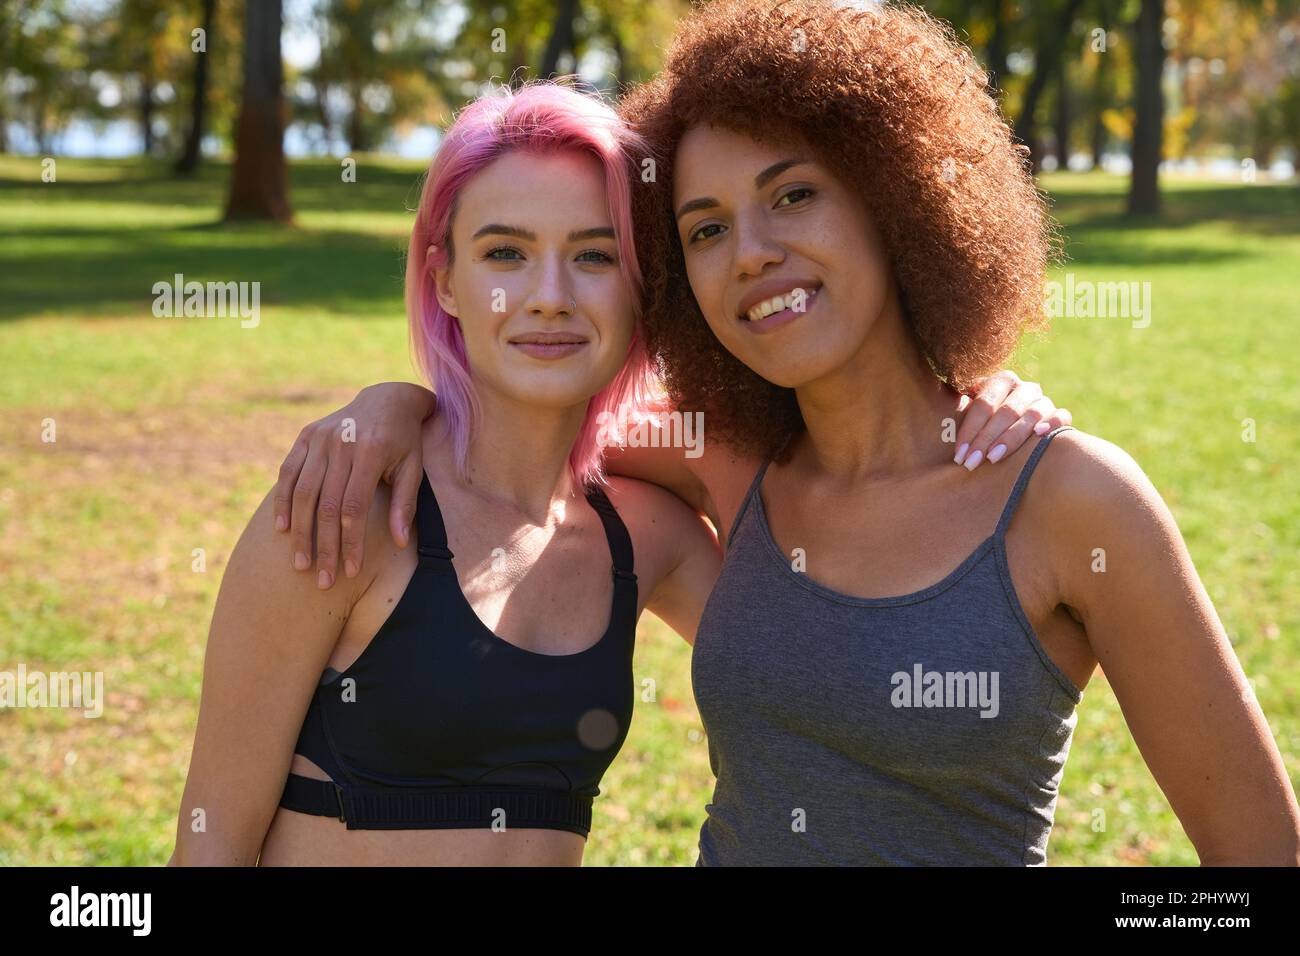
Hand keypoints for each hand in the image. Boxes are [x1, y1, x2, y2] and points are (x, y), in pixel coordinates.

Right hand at [272, 383, 435, 587]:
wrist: (387, 399)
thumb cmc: (405, 442)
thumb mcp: (414, 468)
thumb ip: (406, 504)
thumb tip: (400, 542)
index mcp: (371, 451)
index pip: (355, 508)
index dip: (351, 542)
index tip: (350, 571)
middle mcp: (342, 443)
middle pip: (326, 505)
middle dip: (323, 547)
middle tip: (323, 580)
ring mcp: (320, 438)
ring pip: (303, 493)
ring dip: (300, 532)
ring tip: (300, 564)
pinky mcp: (305, 436)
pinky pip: (288, 472)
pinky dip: (283, 501)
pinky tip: (282, 529)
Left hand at [953, 370, 1070, 470]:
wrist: (1011, 423)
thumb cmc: (983, 421)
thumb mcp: (968, 409)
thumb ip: (956, 405)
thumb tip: (930, 403)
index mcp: (1000, 380)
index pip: (983, 404)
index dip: (970, 430)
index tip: (959, 455)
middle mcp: (1024, 387)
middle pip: (1005, 411)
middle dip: (986, 439)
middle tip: (972, 462)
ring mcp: (1043, 400)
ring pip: (1031, 415)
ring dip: (1012, 437)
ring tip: (995, 457)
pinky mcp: (1059, 414)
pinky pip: (1061, 416)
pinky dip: (1051, 424)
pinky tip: (1039, 435)